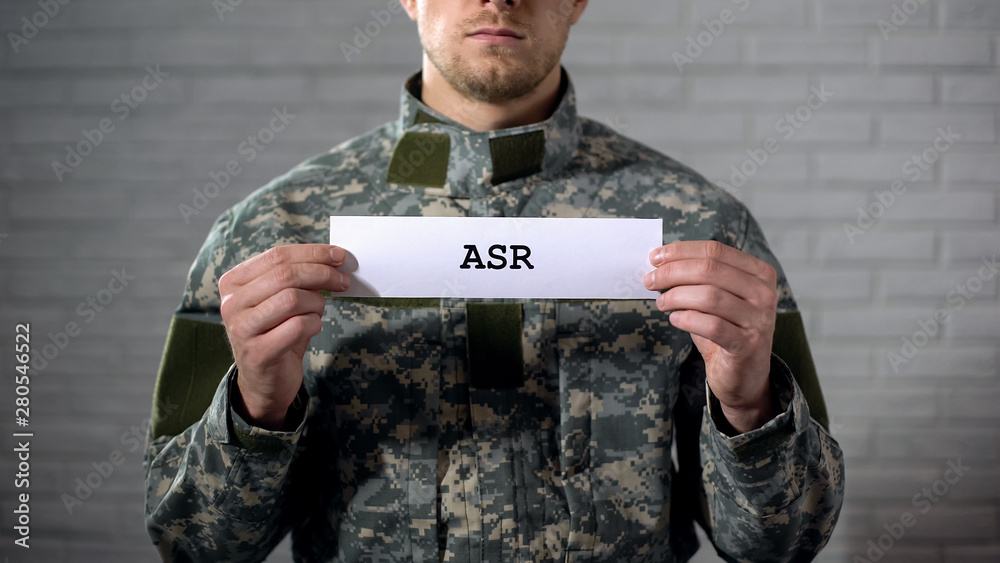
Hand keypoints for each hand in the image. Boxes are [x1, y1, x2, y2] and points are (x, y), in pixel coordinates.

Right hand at [218, 244, 349, 429]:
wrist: (265, 381)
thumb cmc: (277, 333)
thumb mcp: (281, 299)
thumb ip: (297, 276)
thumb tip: (334, 257)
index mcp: (233, 282)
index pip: (277, 256)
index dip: (312, 253)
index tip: (339, 255)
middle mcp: (231, 303)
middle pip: (286, 275)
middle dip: (322, 274)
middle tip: (343, 281)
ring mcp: (242, 328)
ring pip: (294, 299)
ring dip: (317, 303)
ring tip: (317, 312)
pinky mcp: (258, 352)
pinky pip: (299, 326)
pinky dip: (314, 324)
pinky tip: (311, 329)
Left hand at [644, 240, 778, 432]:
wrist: (744, 374)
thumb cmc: (725, 329)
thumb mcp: (715, 298)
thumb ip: (697, 278)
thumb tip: (660, 262)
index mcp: (759, 273)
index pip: (716, 250)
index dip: (681, 251)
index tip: (655, 257)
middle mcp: (764, 293)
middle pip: (710, 270)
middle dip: (673, 272)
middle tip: (651, 280)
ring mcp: (759, 320)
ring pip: (710, 296)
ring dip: (677, 296)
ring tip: (662, 302)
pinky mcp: (748, 345)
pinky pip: (712, 326)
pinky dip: (687, 319)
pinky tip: (674, 319)